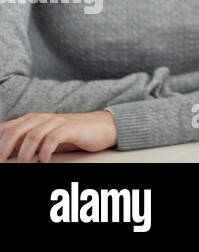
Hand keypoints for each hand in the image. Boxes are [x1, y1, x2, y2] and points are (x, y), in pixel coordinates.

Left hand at [0, 111, 116, 161]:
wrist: (102, 127)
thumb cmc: (70, 135)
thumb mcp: (44, 138)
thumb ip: (24, 143)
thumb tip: (4, 153)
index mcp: (31, 120)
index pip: (6, 129)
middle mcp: (41, 118)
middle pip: (14, 132)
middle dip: (3, 150)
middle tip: (2, 164)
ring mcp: (56, 122)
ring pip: (32, 136)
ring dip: (24, 154)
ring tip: (23, 166)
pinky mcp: (70, 128)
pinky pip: (53, 139)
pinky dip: (44, 152)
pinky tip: (43, 161)